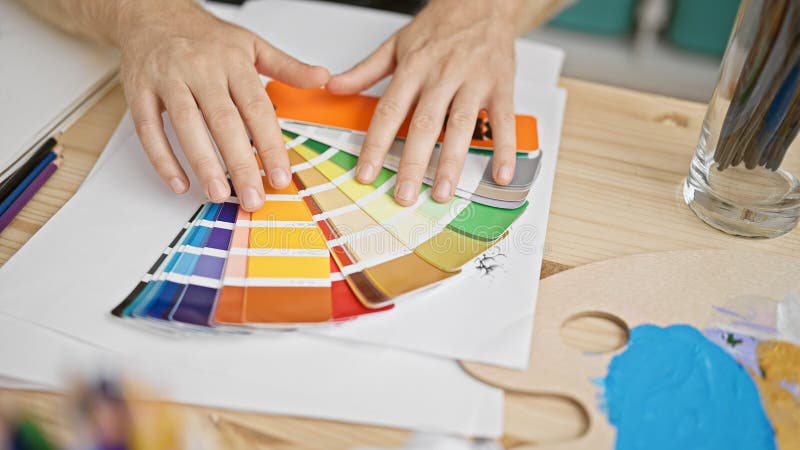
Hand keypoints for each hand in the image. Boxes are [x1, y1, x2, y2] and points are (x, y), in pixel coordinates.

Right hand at [118, 1, 328, 210]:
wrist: (152, 12)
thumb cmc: (205, 37)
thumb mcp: (252, 44)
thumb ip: (288, 66)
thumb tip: (323, 77)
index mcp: (233, 61)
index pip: (257, 109)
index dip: (270, 146)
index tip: (280, 177)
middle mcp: (201, 69)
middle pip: (224, 122)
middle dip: (240, 164)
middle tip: (253, 198)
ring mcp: (168, 79)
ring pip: (186, 125)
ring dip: (203, 163)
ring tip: (219, 194)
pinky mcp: (139, 90)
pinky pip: (148, 129)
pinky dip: (162, 159)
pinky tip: (180, 183)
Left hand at [326, 0, 520, 204]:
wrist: (483, 0)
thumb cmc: (440, 26)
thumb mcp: (397, 43)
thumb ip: (365, 69)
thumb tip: (333, 87)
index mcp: (413, 67)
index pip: (389, 111)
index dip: (375, 145)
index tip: (366, 174)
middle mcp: (442, 75)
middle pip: (424, 125)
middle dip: (412, 163)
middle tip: (404, 196)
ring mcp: (473, 81)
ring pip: (460, 126)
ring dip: (451, 163)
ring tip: (442, 193)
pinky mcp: (501, 86)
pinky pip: (503, 121)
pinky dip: (504, 149)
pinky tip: (500, 174)